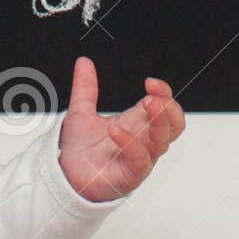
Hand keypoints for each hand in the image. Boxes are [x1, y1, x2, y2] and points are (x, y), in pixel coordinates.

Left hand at [56, 57, 185, 202]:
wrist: (64, 177)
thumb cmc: (81, 151)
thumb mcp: (81, 112)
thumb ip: (85, 88)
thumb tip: (83, 62)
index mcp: (137, 124)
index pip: (166, 109)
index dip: (165, 94)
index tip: (151, 82)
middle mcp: (142, 141)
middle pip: (173, 126)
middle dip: (169, 108)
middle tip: (152, 96)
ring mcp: (138, 159)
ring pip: (162, 143)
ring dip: (159, 122)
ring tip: (146, 103)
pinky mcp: (128, 176)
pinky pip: (139, 161)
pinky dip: (131, 144)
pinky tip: (115, 130)